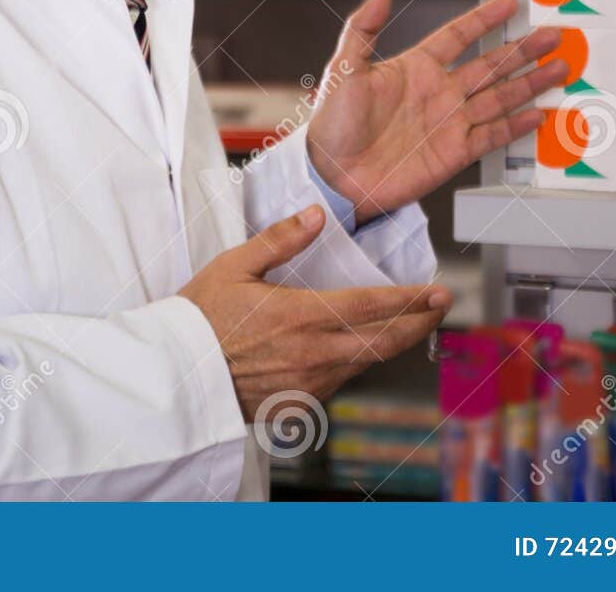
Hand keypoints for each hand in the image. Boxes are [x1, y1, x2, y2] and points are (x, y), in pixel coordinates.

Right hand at [179, 205, 451, 422]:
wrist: (175, 375)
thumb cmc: (198, 318)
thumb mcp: (233, 266)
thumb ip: (279, 239)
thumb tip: (316, 215)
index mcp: (300, 316)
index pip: (372, 306)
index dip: (411, 299)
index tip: (437, 291)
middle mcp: (312, 353)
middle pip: (384, 341)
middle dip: (418, 323)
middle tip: (440, 307)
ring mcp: (308, 382)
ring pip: (367, 362)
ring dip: (393, 343)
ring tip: (408, 324)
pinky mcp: (299, 400)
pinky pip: (342, 379)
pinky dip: (361, 360)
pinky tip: (362, 348)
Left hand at [306, 0, 566, 224]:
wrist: (333, 176)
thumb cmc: (331, 125)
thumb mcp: (343, 69)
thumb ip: (363, 28)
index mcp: (414, 68)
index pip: (458, 37)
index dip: (484, 20)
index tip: (511, 3)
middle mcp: (438, 92)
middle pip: (490, 65)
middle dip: (522, 49)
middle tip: (552, 34)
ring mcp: (449, 122)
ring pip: (500, 97)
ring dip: (530, 83)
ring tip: (560, 68)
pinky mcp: (454, 153)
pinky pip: (492, 136)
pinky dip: (517, 126)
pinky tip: (539, 114)